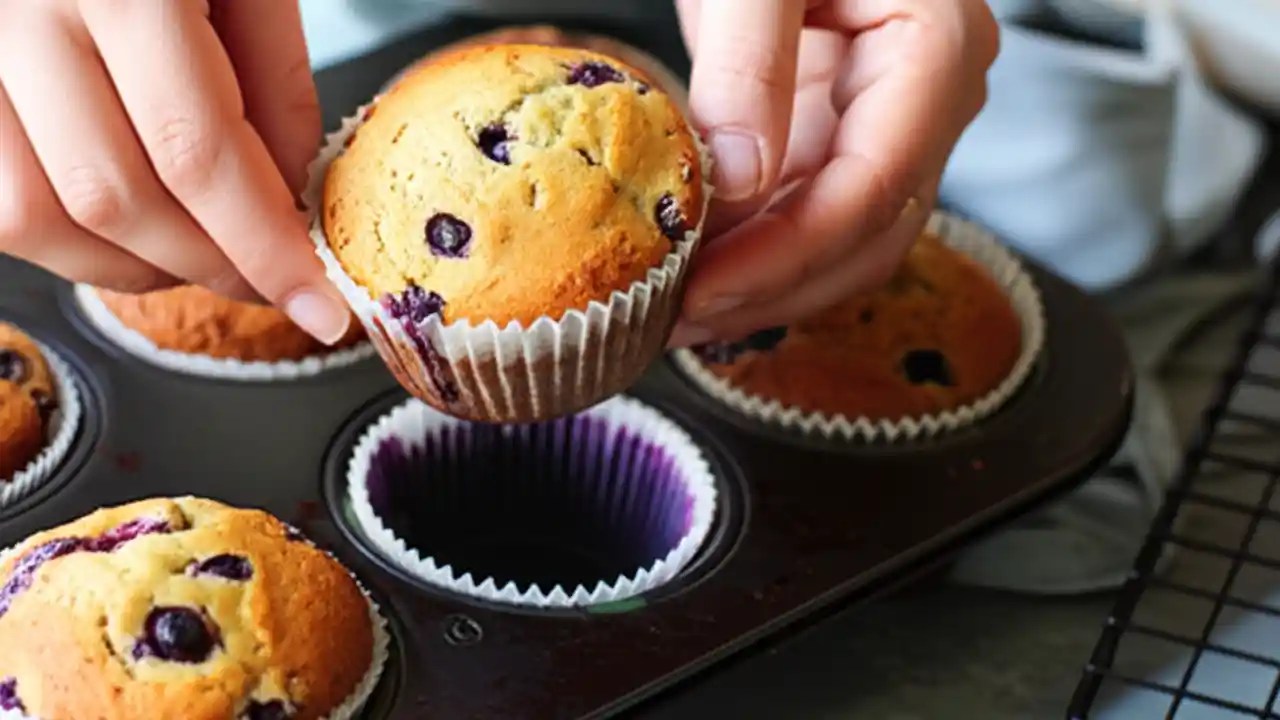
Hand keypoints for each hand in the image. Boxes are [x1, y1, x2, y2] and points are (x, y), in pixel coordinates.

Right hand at [0, 0, 349, 342]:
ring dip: (129, 266)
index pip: (196, 153)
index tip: (320, 307)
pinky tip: (125, 225)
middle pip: (114, 198)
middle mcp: (21, 11)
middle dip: (209, 264)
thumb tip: (287, 197)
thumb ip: (274, 80)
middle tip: (269, 279)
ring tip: (199, 256)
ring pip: (32, 214)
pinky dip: (62, 236)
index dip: (264, 248)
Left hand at [670, 0, 998, 345]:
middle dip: (772, 289)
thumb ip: (750, 59)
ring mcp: (889, 118)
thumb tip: (737, 180)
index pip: (874, 187)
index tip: (702, 293)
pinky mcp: (839, 126)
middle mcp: (929, 98)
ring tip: (673, 308)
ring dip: (762, 284)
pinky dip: (754, 248)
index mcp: (936, 48)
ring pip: (843, 239)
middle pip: (868, 234)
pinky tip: (694, 264)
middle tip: (674, 322)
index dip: (788, 257)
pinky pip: (809, 209)